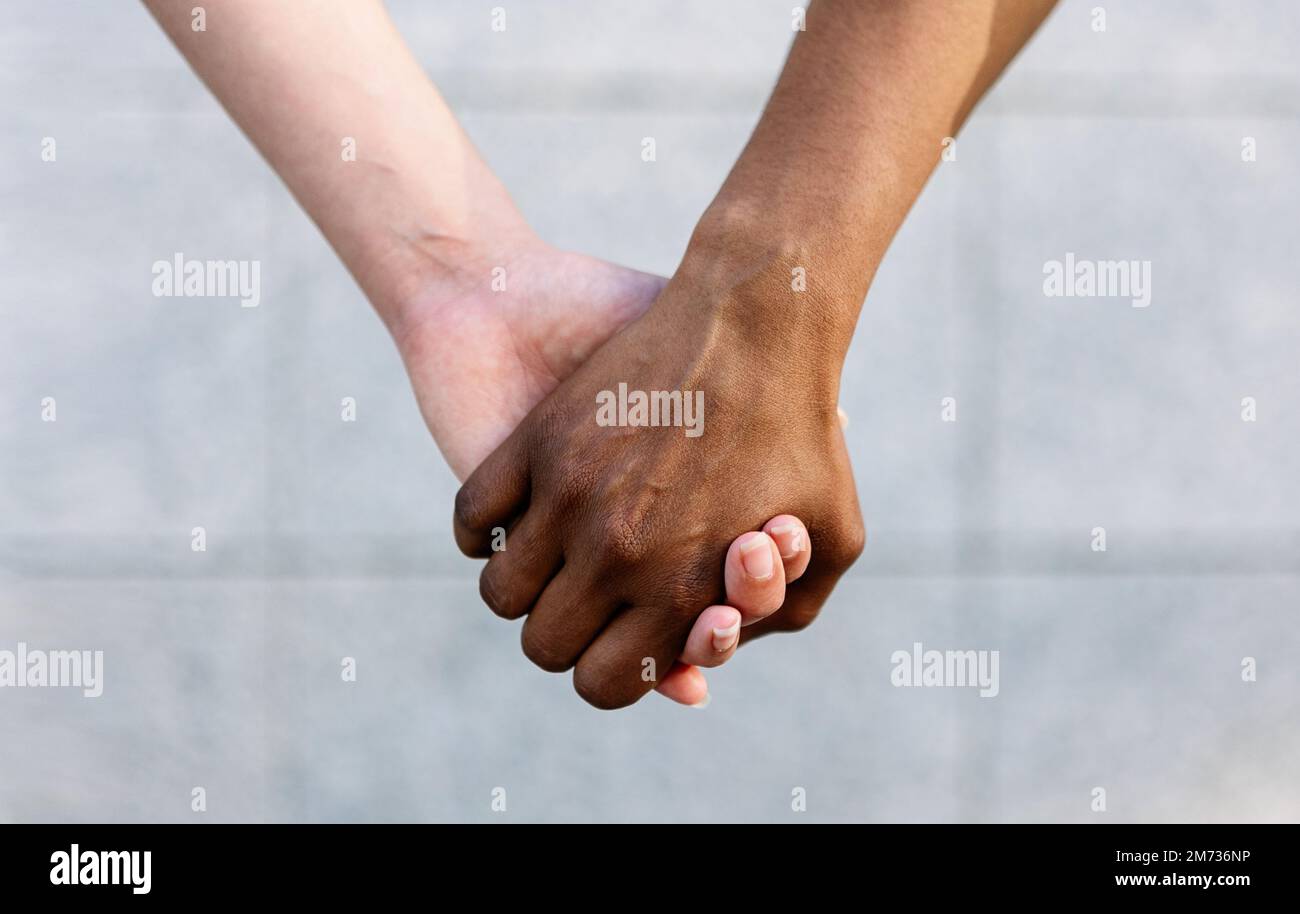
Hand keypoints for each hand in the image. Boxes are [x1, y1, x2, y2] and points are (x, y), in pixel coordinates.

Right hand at [452, 242, 865, 708]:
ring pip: (500, 592)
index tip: (620, 642)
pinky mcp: (537, 440)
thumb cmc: (802, 431)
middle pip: (545, 647)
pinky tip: (513, 520)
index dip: (609, 675)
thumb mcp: (833, 537)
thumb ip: (781, 615)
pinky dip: (483, 531)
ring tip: (550, 560)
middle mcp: (617, 554)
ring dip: (522, 588)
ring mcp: (568, 496)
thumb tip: (705, 673)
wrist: (755, 320)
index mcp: (682, 589)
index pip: (605, 684)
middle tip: (587, 601)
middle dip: (565, 636)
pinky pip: (473, 520)